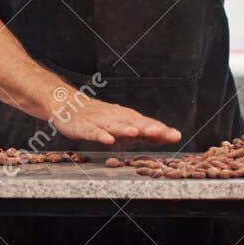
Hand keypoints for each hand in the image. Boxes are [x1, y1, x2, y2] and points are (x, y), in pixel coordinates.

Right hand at [50, 93, 180, 145]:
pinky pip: (93, 132)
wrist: (68, 104)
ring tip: (136, 132)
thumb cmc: (99, 117)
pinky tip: (107, 140)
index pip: (146, 123)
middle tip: (162, 132)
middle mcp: (115, 117)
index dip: (160, 129)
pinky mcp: (84, 127)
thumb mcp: (122, 123)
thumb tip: (168, 135)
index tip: (175, 135)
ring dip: (125, 129)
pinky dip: (100, 135)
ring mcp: (99, 122)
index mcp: (126, 117)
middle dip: (148, 127)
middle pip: (133, 123)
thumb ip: (143, 130)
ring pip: (114, 126)